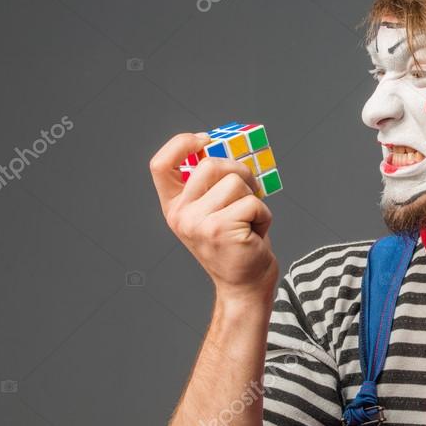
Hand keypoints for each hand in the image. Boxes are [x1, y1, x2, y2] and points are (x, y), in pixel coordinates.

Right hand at [149, 133, 277, 301]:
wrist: (246, 286)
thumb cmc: (238, 243)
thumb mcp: (217, 210)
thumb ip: (214, 184)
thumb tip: (226, 146)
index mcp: (175, 207)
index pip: (160, 165)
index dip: (181, 144)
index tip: (206, 140)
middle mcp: (180, 215)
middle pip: (211, 164)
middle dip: (240, 171)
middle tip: (249, 191)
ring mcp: (198, 223)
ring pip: (236, 182)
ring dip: (254, 199)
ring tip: (250, 222)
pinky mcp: (221, 230)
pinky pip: (253, 202)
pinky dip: (264, 215)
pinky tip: (256, 234)